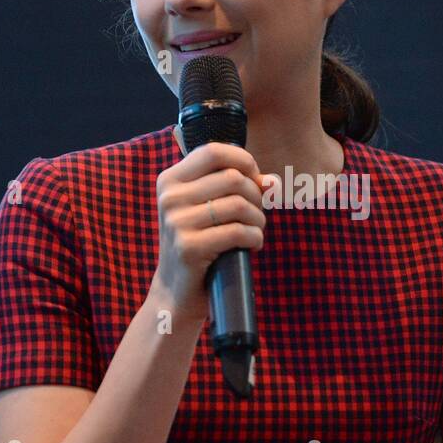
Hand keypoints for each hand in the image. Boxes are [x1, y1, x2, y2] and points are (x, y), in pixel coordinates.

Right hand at [150, 140, 269, 322]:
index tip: (255, 179)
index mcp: (170, 180)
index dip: (243, 161)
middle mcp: (170, 198)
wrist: (177, 290)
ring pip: (239, 205)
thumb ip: (237, 187)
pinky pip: (238, 232)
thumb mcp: (209, 208)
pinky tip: (252, 245)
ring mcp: (177, 222)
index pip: (214, 151)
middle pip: (233, 178)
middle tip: (256, 215)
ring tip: (254, 231)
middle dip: (256, 196)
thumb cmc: (200, 243)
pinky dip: (255, 238)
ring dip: (258, 219)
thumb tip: (272, 181)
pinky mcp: (189, 247)